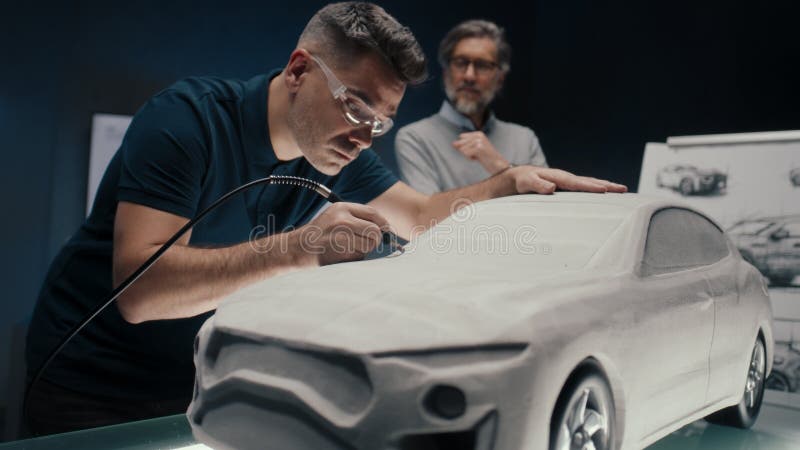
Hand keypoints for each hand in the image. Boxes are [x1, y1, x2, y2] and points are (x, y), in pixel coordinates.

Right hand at [302, 203, 391, 265]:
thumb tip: (383, 231)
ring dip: (364, 251)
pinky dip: (355, 258)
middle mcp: (342, 217)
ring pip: (369, 244)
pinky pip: (359, 255)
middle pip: (375, 231)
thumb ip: (355, 220)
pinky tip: (341, 255)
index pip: (373, 213)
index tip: (386, 232)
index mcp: (342, 207)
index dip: (383, 224)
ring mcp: (340, 232)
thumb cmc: (316, 237)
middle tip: (367, 246)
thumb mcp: (334, 219)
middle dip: (375, 241)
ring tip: (349, 250)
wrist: (293, 248)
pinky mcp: (338, 248)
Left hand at [452, 131, 508, 173]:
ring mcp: (479, 141)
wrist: (499, 166)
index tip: (476, 150)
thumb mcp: (474, 149)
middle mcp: (479, 135)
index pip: (461, 137)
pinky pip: (465, 154)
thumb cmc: (487, 158)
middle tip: (478, 154)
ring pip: (462, 149)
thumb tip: (453, 143)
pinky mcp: (478, 148)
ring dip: (469, 156)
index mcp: (478, 133)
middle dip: (466, 151)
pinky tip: (479, 159)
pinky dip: (471, 159)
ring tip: (480, 156)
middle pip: (460, 143)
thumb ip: (463, 145)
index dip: (466, 146)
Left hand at [510, 166, 627, 193]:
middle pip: (588, 181)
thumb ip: (537, 185)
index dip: (590, 187)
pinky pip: (584, 188)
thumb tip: (551, 188)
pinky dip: (596, 189)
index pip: (576, 183)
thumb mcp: (526, 182)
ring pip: (589, 183)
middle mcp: (565, 177)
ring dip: (605, 186)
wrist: (516, 177)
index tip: (604, 190)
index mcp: (557, 176)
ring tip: (621, 190)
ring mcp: (567, 182)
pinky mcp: (566, 187)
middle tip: (623, 189)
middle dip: (606, 185)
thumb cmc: (521, 180)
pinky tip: (605, 194)